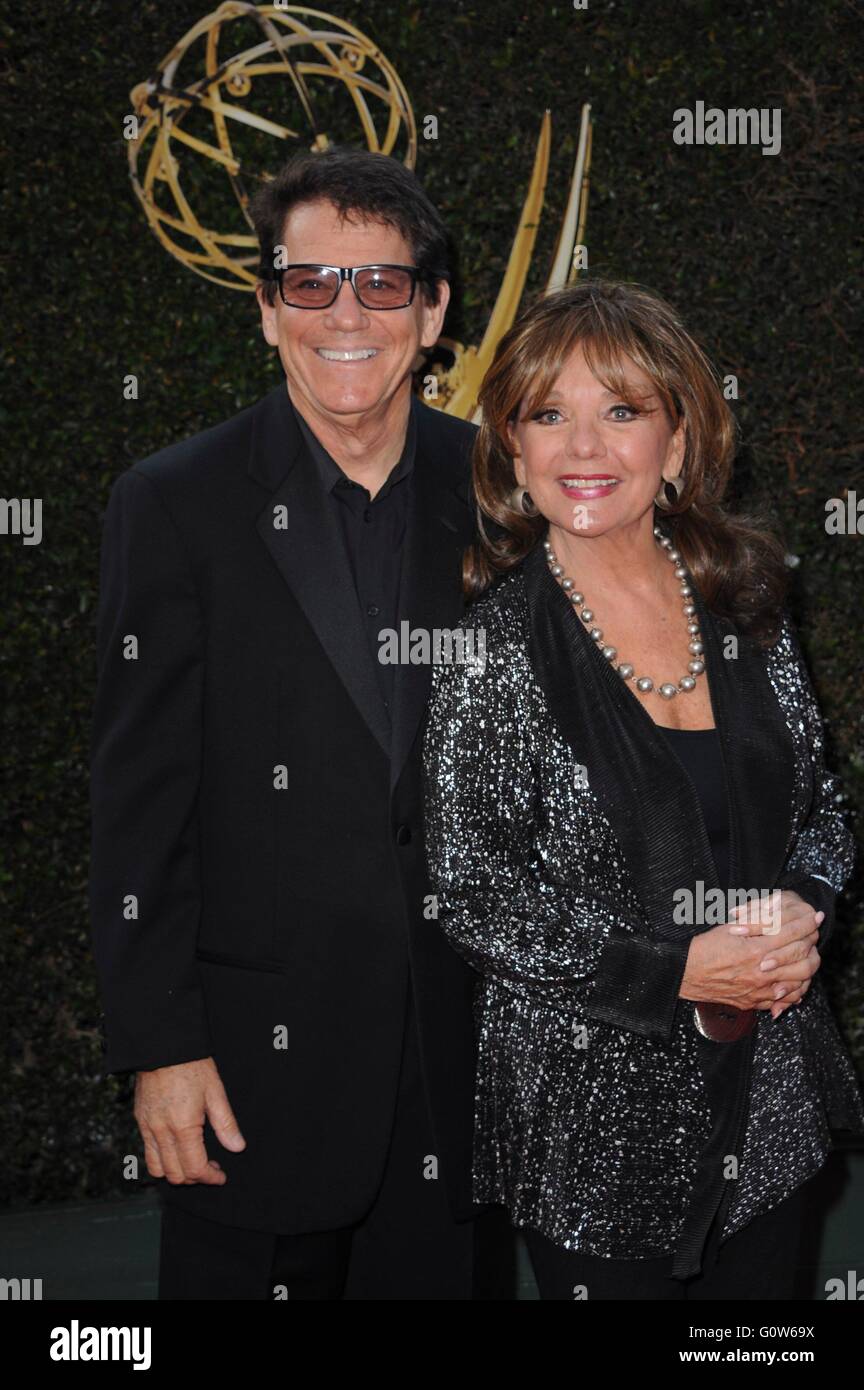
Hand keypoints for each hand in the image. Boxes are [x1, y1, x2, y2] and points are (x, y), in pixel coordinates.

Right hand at [134, 1056, 245, 1184]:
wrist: (162, 1046)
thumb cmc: (191, 1065)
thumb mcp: (215, 1092)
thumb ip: (226, 1123)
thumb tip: (237, 1147)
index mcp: (183, 1127)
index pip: (195, 1168)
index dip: (210, 1177)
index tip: (220, 1175)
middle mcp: (162, 1132)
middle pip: (176, 1175)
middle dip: (195, 1178)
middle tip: (210, 1167)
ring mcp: (148, 1128)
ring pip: (157, 1169)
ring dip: (176, 1173)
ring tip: (192, 1161)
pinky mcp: (140, 1121)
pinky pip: (147, 1153)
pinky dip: (161, 1161)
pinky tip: (176, 1150)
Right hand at [679, 890, 821, 1017]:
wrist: (684, 974)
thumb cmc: (703, 948)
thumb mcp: (728, 928)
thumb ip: (756, 923)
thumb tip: (778, 912)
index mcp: (754, 950)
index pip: (792, 935)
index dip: (806, 924)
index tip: (814, 917)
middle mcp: (760, 972)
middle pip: (802, 959)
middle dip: (812, 944)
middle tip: (813, 935)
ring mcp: (759, 990)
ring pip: (798, 981)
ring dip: (807, 967)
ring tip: (807, 955)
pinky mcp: (753, 1002)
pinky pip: (784, 999)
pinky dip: (794, 990)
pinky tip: (795, 980)